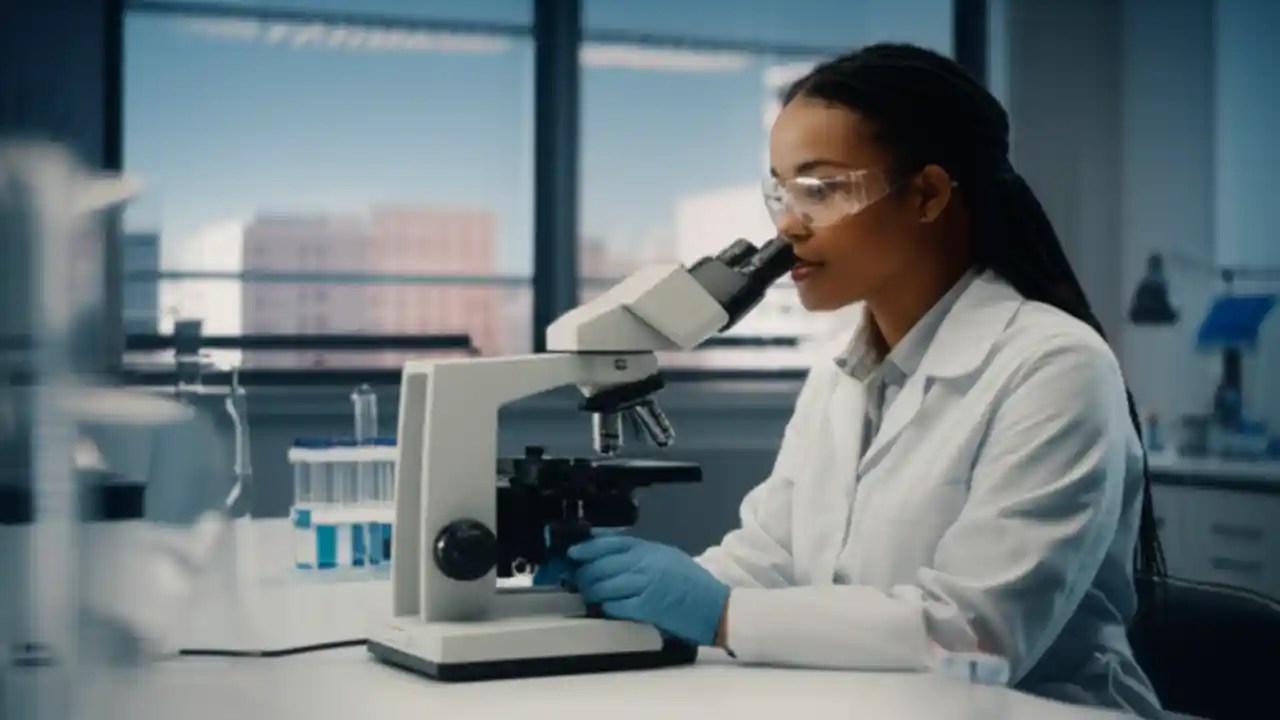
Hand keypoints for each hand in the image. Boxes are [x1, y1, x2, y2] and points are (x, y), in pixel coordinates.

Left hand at [567, 534, 729, 646]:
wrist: (715, 607)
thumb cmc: (692, 583)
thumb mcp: (667, 557)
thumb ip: (640, 553)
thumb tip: (607, 549)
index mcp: (650, 549)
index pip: (612, 542)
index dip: (588, 546)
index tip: (572, 552)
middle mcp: (645, 563)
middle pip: (602, 564)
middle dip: (584, 573)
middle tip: (577, 580)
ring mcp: (644, 585)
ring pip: (604, 586)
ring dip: (592, 592)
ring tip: (590, 595)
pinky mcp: (645, 607)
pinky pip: (614, 606)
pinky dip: (606, 607)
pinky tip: (606, 608)